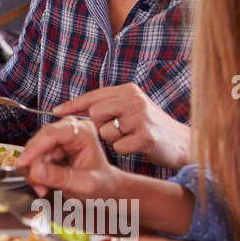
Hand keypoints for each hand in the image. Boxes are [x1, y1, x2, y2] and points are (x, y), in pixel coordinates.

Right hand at [16, 116, 125, 200]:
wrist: (105, 189)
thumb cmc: (102, 185)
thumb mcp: (85, 185)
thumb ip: (61, 178)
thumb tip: (35, 171)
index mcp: (83, 132)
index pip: (52, 134)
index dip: (35, 148)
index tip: (23, 163)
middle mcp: (69, 130)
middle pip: (40, 142)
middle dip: (34, 165)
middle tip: (38, 186)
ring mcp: (59, 138)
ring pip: (34, 151)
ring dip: (33, 172)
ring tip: (43, 189)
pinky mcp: (51, 148)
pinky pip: (34, 159)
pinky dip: (35, 174)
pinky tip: (43, 185)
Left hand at [53, 83, 190, 169]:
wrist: (183, 143)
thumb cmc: (152, 127)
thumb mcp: (132, 108)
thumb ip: (110, 105)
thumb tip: (78, 109)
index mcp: (128, 90)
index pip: (93, 95)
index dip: (73, 104)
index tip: (56, 111)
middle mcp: (134, 100)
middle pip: (95, 113)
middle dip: (100, 125)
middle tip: (117, 129)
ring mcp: (140, 118)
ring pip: (105, 132)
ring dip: (114, 139)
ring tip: (131, 137)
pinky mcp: (145, 136)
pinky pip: (118, 147)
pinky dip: (124, 150)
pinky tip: (137, 146)